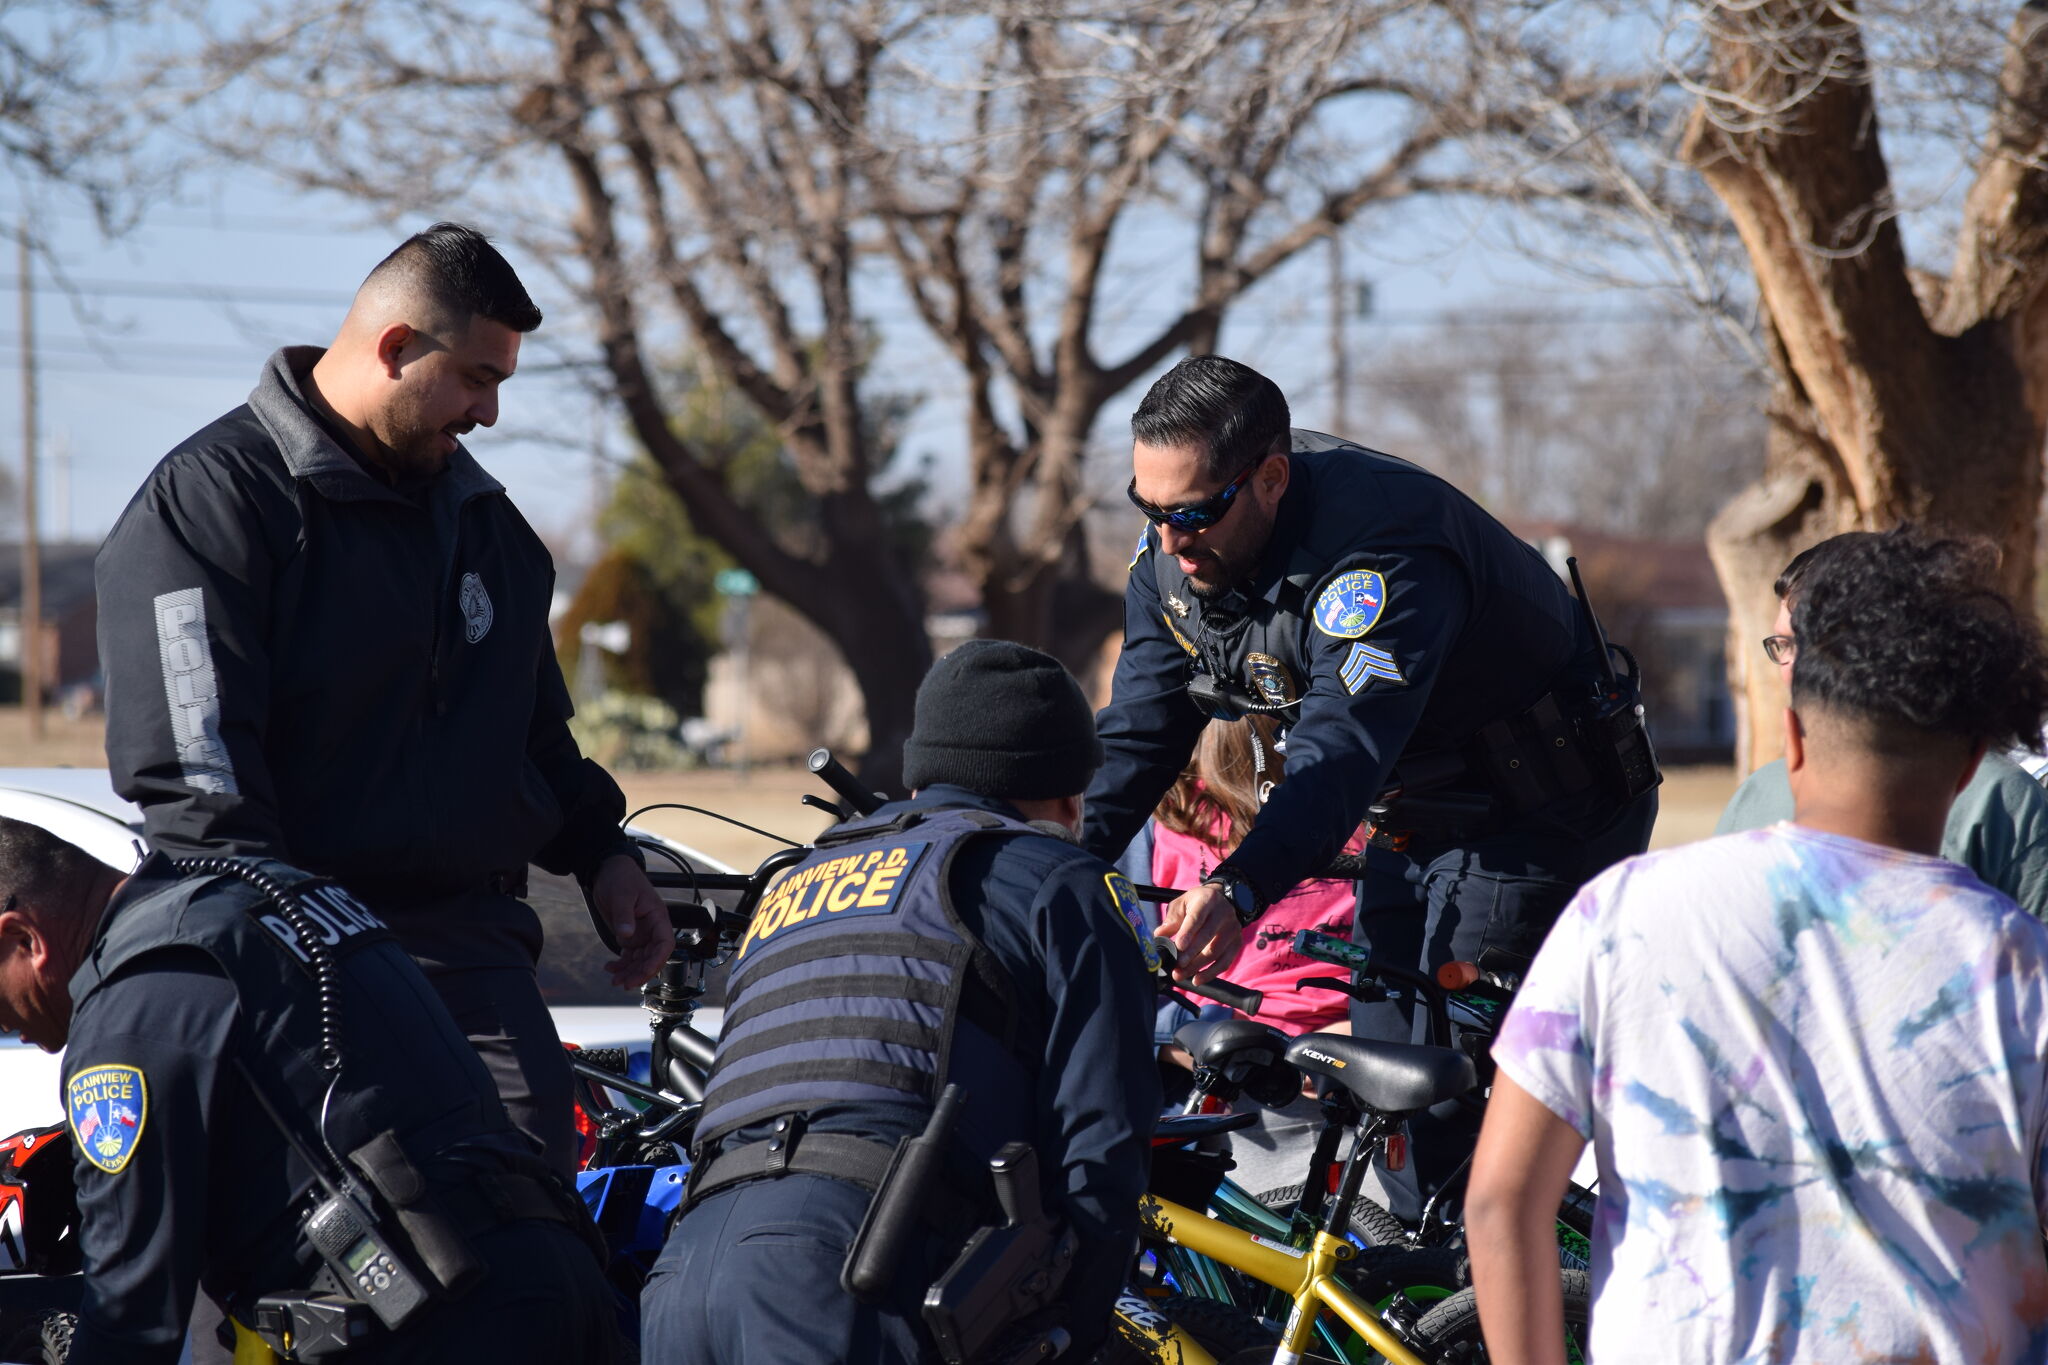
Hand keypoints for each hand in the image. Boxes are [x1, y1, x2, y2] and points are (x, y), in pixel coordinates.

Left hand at [592, 854, 670, 988]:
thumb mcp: (622, 895)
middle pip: (652, 956)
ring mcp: (640, 933)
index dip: (658, 960)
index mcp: (657, 917)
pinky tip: (610, 968)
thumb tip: (626, 935)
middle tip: (625, 983)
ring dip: (630, 972)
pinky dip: (621, 965)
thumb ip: (624, 915)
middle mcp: (652, 928)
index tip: (645, 971)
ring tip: (615, 981)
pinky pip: (629, 955)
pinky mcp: (629, 935)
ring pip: (640, 959)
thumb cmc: (621, 877)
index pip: (665, 943)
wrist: (608, 870)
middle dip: (640, 972)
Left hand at [1158, 881, 1243, 983]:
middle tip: (1177, 966)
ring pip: (1215, 952)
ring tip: (1180, 975)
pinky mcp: (1237, 943)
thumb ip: (1171, 919)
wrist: (1223, 901)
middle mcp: (1223, 914)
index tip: (1178, 947)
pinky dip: (1211, 973)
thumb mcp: (1182, 904)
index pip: (1197, 918)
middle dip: (1191, 954)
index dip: (1188, 933)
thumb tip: (1160, 934)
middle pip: (1207, 937)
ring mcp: (1233, 929)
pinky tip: (1197, 979)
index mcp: (1208, 900)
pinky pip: (1225, 962)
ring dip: (1197, 966)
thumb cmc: (1197, 904)